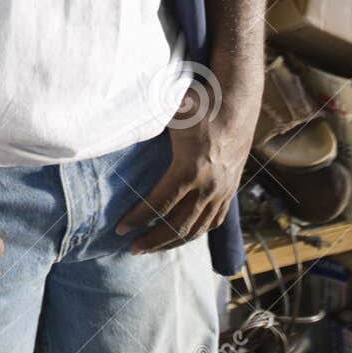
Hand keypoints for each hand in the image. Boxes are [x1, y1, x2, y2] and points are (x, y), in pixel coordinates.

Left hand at [115, 83, 257, 254]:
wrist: (237, 104)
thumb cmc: (199, 104)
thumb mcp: (171, 111)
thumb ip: (146, 119)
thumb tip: (114, 121)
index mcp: (189, 168)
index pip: (159, 204)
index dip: (138, 219)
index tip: (120, 229)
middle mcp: (207, 186)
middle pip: (177, 226)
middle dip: (152, 240)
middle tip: (131, 248)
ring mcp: (221, 192)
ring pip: (196, 229)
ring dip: (171, 243)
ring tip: (150, 248)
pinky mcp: (230, 192)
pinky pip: (212, 223)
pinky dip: (195, 234)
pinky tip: (180, 237)